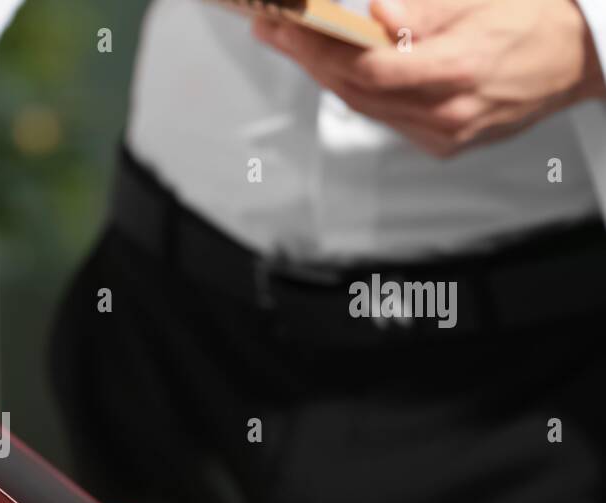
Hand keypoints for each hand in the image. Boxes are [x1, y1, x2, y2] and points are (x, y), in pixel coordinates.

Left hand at [255, 0, 605, 157]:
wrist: (578, 56)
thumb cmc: (534, 18)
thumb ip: (424, 12)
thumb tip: (376, 14)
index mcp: (457, 70)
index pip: (366, 66)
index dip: (316, 48)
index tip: (283, 25)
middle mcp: (447, 112)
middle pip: (356, 90)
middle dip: (309, 57)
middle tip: (274, 30)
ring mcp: (444, 134)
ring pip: (367, 107)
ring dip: (327, 75)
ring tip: (297, 44)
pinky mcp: (444, 143)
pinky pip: (388, 118)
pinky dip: (361, 92)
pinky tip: (341, 69)